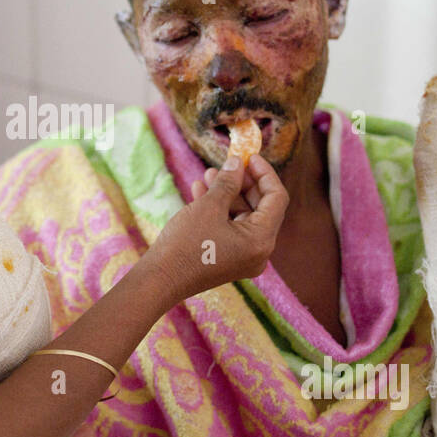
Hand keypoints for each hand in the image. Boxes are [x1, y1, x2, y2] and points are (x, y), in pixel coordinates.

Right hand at [144, 155, 287, 301]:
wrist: (160, 280)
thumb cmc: (185, 244)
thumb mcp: (208, 207)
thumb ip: (228, 182)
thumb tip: (238, 162)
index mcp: (261, 240)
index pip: (276, 198)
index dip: (264, 173)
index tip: (250, 156)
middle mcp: (259, 251)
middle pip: (261, 207)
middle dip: (243, 183)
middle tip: (228, 164)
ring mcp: (244, 257)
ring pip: (244, 217)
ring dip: (228, 194)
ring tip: (209, 174)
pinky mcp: (229, 259)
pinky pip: (232, 228)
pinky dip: (221, 210)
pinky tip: (202, 191)